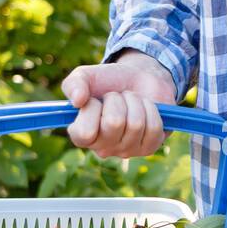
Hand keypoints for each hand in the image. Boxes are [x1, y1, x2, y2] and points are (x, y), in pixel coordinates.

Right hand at [60, 52, 176, 158]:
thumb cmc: (108, 81)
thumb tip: (77, 100)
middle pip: (114, 123)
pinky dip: (151, 109)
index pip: (84, 133)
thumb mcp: (86, 76)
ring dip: (135, 102)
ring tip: (131, 100)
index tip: (95, 100)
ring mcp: (126, 151)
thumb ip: (74, 84)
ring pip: (136, 124)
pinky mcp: (148, 148)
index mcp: (81, 135)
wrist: (138, 78)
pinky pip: (153, 128)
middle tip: (117, 97)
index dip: (91, 110)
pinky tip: (145, 108)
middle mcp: (103, 148)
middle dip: (118, 99)